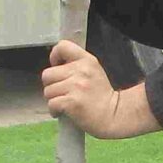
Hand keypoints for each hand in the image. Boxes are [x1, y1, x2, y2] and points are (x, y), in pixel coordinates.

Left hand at [42, 40, 158, 137]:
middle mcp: (81, 71)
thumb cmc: (103, 98)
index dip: (54, 57)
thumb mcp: (94, 72)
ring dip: (53, 99)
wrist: (114, 116)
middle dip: (52, 85)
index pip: (62, 47)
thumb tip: (56, 66)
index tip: (57, 67)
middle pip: (47, 74)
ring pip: (48, 91)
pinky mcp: (71, 102)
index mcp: (87, 61)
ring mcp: (76, 86)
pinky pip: (51, 104)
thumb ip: (77, 66)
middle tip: (62, 92)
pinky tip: (63, 112)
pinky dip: (54, 110)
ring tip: (65, 103)